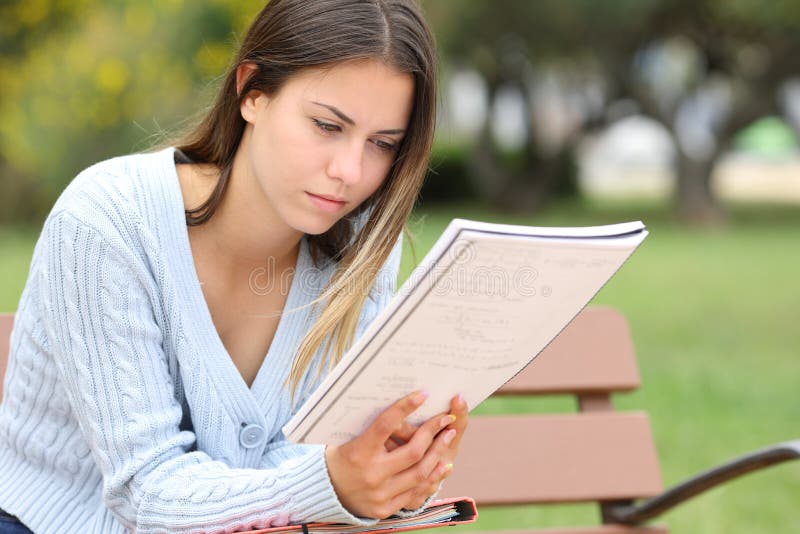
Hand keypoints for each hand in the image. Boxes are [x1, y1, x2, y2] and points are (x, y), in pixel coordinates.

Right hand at [325, 391, 460, 518]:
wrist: (327, 493)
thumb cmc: (342, 457)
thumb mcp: (350, 438)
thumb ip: (375, 426)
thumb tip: (401, 402)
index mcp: (359, 452)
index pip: (386, 425)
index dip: (406, 407)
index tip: (423, 394)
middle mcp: (371, 474)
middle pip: (412, 451)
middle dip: (433, 432)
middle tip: (446, 418)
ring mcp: (380, 494)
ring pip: (420, 472)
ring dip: (439, 452)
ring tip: (449, 435)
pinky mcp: (386, 508)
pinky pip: (416, 491)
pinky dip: (432, 475)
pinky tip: (442, 463)